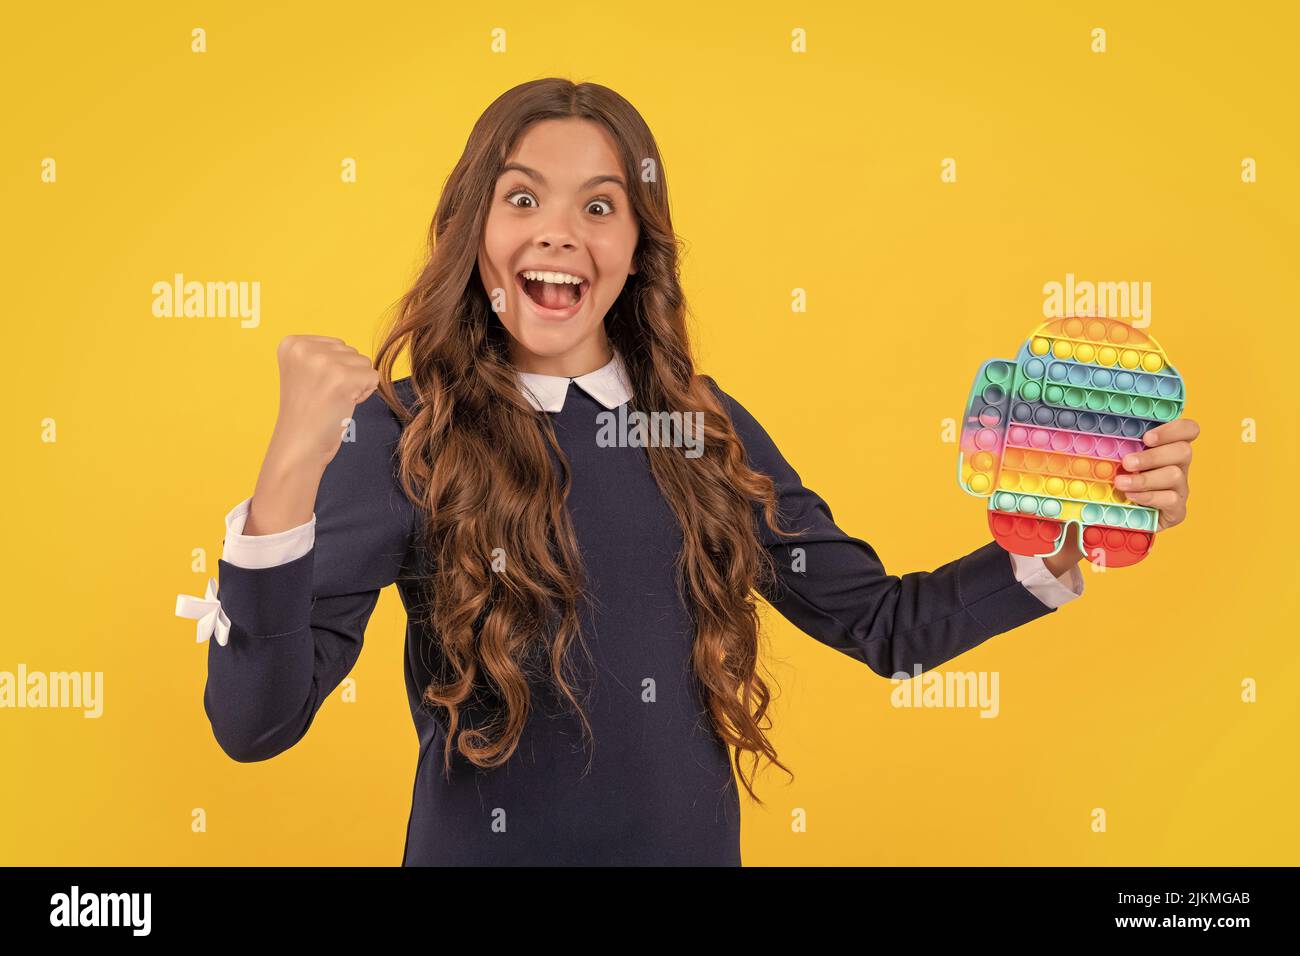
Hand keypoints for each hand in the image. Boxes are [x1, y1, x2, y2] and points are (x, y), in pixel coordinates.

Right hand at [270, 334, 380, 470]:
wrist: (299, 446)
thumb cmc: (308, 413)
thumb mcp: (306, 372)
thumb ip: (323, 354)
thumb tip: (355, 352)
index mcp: (291, 344)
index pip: (336, 345)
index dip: (334, 370)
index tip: (315, 387)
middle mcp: (304, 348)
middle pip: (351, 352)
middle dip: (346, 376)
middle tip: (324, 397)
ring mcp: (323, 362)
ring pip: (364, 362)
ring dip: (356, 385)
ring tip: (333, 401)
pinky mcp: (342, 378)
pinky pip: (374, 377)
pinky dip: (365, 394)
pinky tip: (344, 405)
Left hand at [1114, 418, 1199, 530]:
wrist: (1128, 517)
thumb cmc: (1123, 482)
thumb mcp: (1120, 462)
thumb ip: (1121, 447)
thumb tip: (1099, 436)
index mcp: (1169, 448)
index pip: (1189, 430)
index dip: (1173, 430)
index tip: (1147, 438)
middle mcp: (1180, 465)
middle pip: (1183, 451)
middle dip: (1153, 456)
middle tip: (1127, 463)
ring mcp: (1181, 488)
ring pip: (1175, 475)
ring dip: (1144, 479)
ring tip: (1121, 483)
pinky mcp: (1177, 509)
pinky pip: (1171, 499)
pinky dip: (1148, 497)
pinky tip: (1131, 496)